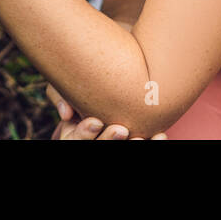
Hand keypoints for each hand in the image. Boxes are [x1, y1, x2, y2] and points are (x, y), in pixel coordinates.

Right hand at [46, 82, 167, 139]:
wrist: (109, 70)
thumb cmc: (82, 75)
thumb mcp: (64, 81)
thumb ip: (59, 93)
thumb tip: (66, 114)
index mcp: (72, 132)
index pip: (74, 139)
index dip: (84, 133)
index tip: (96, 121)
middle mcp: (93, 140)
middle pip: (98, 147)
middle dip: (107, 141)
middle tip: (121, 129)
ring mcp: (111, 141)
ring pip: (119, 149)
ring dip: (130, 146)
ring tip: (140, 139)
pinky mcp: (131, 138)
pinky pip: (142, 142)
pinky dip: (151, 142)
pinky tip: (161, 135)